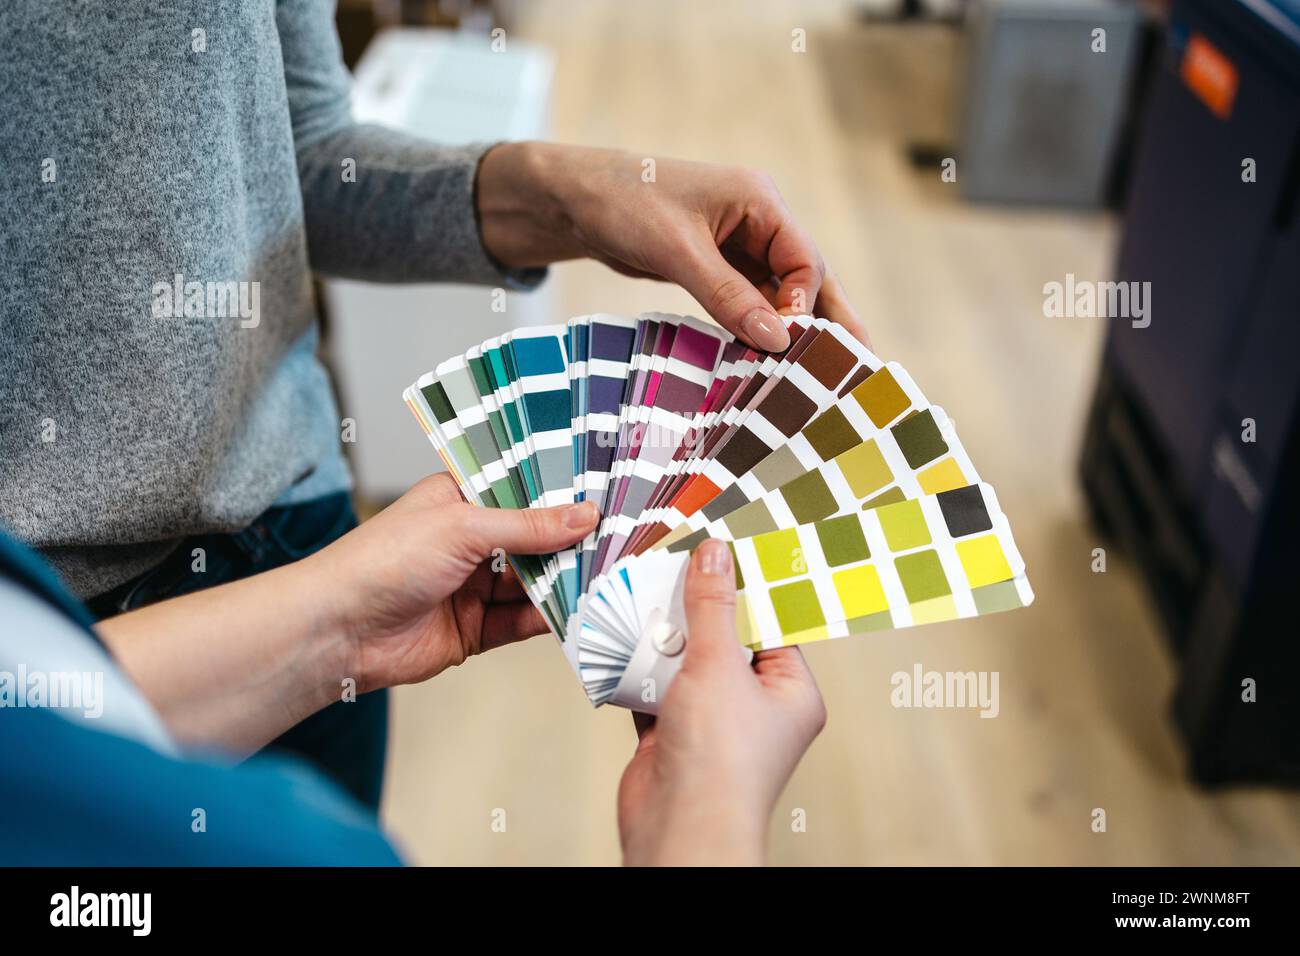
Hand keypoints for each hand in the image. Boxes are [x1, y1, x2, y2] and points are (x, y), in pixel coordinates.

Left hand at [308, 474, 598, 693]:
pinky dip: (552, 618)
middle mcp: (471, 540)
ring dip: (568, 580)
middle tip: (622, 535)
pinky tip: (582, 610)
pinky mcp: (477, 629)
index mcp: (461, 499)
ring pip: (535, 581)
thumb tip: (585, 516)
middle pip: (535, 538)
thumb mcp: (463, 528)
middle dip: (573, 540)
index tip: (607, 489)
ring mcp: (475, 585)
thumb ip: (528, 526)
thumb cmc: (385, 560)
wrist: (340, 631)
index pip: (522, 488)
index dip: (562, 490)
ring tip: (612, 573)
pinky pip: (524, 620)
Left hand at [476, 142, 868, 351]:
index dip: (800, 305)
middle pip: (806, 277)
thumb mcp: (677, 251)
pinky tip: (770, 360)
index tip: (788, 343)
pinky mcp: (716, 266)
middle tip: (860, 365)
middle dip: (830, 320)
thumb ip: (727, 295)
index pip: (802, 261)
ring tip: (826, 374)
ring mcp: (738, 245)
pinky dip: (759, 328)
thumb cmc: (625, 205)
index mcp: (759, 201)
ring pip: (779, 293)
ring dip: (795, 330)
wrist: (574, 200)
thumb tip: (777, 339)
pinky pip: (749, 301)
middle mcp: (757, 221)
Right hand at [616, 540, 825, 865]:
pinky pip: (655, 688)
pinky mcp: (673, 735)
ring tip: (638, 603)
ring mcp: (712, 722)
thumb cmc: (721, 764)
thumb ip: (712, 607)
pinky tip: (619, 643)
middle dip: (692, 613)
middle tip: (668, 572)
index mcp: (790, 692)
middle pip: (723, 639)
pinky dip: (636, 670)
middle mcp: (756, 707)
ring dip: (660, 640)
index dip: (742, 588)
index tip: (716, 553)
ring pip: (684, 663)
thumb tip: (716, 555)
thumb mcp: (719, 664)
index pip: (769, 623)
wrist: (678, 828)